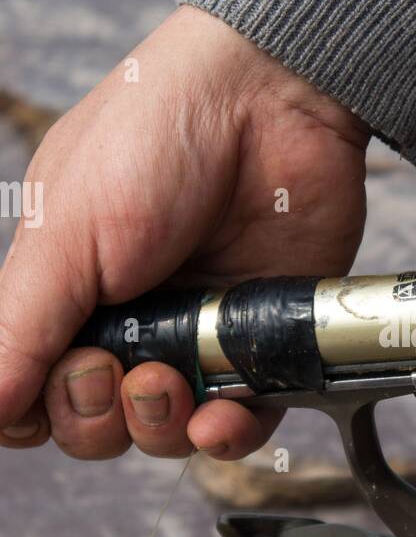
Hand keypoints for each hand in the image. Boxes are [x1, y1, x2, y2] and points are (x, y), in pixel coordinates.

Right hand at [0, 5, 368, 459]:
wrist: (271, 100)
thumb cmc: (154, 138)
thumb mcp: (64, 233)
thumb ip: (18, 327)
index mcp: (68, 294)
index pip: (35, 393)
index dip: (35, 409)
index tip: (47, 384)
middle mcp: (131, 323)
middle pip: (94, 425)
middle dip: (92, 415)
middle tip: (110, 366)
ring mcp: (200, 336)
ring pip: (164, 433)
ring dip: (156, 424)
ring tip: (167, 376)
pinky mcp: (266, 343)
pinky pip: (244, 426)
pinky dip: (228, 437)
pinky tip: (218, 416)